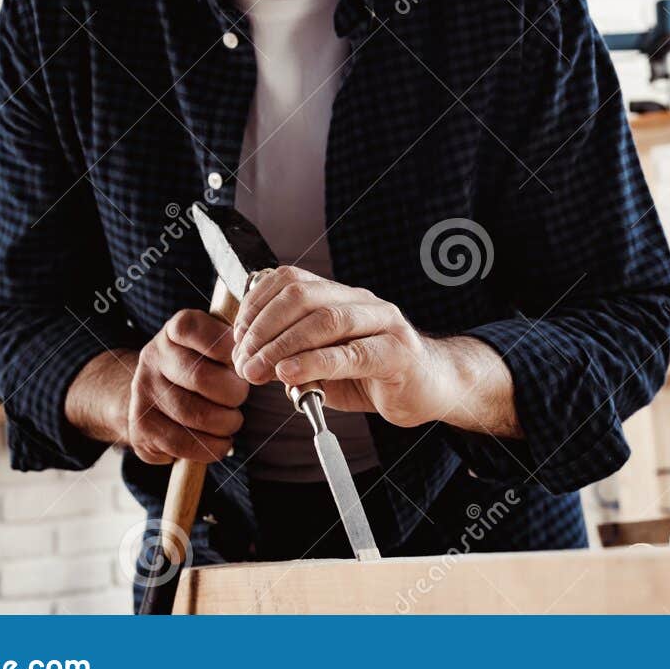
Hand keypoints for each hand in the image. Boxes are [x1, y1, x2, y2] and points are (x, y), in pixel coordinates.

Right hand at [127, 309, 249, 463]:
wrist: (152, 393)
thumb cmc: (198, 364)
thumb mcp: (212, 343)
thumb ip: (234, 343)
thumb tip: (260, 356)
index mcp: (174, 330)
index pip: (194, 328)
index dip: (226, 347)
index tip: (244, 363)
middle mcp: (153, 356)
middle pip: (201, 377)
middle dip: (233, 393)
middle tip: (240, 397)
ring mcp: (143, 391)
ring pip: (194, 413)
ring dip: (225, 423)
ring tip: (233, 421)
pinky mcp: (142, 426)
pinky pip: (182, 442)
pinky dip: (210, 447)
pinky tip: (221, 443)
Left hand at [232, 266, 452, 428]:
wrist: (432, 387)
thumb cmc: (375, 375)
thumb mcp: (326, 365)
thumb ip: (294, 359)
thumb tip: (255, 363)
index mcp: (341, 297)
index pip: (289, 281)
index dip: (256, 306)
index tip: (237, 340)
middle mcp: (362, 301)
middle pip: (303, 295)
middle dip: (263, 328)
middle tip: (244, 361)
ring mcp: (384, 323)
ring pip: (326, 319)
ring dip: (282, 346)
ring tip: (258, 370)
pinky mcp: (399, 352)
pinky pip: (353, 353)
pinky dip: (314, 362)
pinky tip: (290, 374)